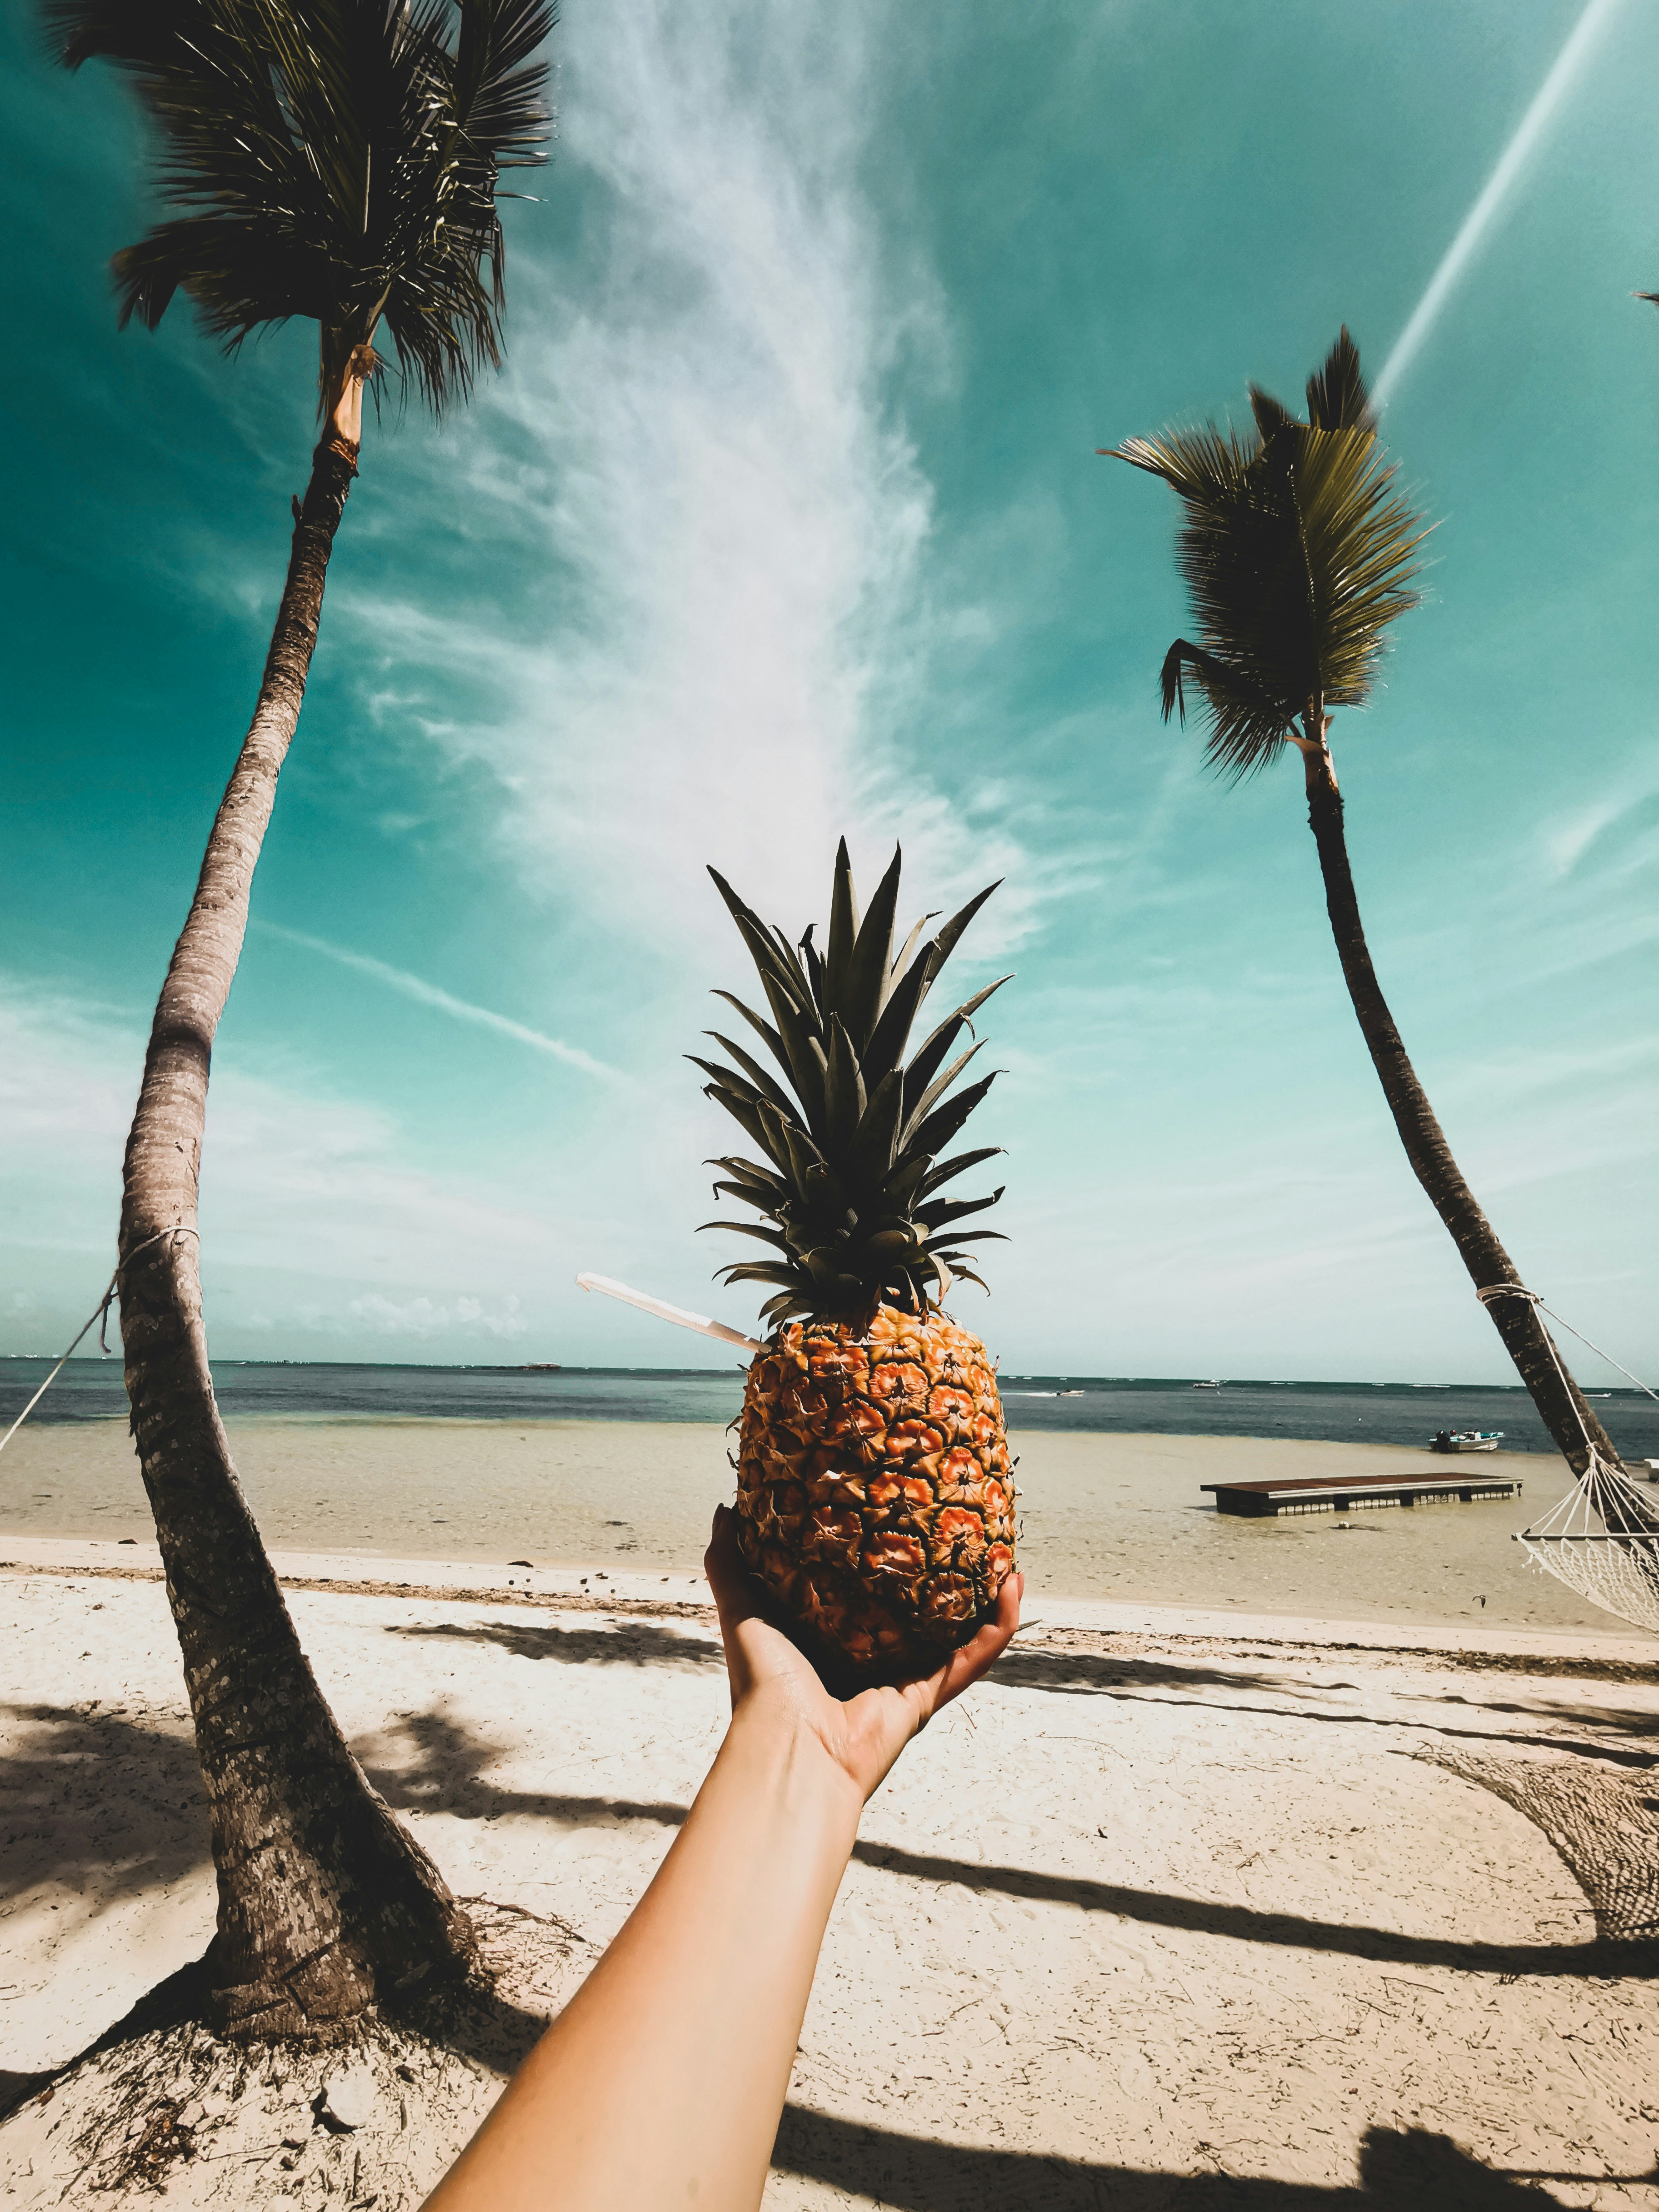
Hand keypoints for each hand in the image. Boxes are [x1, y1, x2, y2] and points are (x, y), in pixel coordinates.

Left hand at [703, 1504, 1022, 1804]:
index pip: (868, 1597)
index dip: (890, 1564)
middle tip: (968, 1540)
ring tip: (1005, 1562)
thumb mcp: (742, 1609)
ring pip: (958, 1635)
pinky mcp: (927, 1698)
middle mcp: (873, 1662)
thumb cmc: (761, 1683)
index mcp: (834, 1642)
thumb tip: (725, 1509)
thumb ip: (730, 1562)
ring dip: (987, 1602)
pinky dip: (999, 1627)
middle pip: (921, 1615)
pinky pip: (973, 1658)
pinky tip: (1013, 1589)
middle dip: (948, 1581)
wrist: (788, 1745)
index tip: (909, 1523)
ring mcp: (904, 1681)